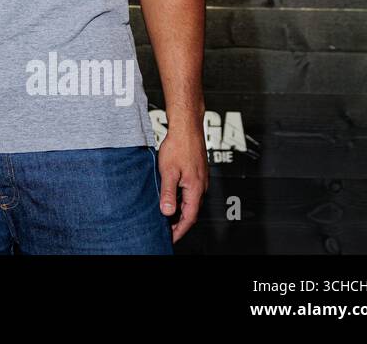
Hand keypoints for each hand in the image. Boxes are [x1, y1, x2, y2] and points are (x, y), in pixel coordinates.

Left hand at [157, 128, 208, 242]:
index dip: (179, 230)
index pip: (189, 218)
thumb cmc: (179, 145)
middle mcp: (201, 187)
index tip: (170, 238)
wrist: (187, 128)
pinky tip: (171, 198)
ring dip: (180, 211)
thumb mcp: (168, 171)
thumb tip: (167, 212)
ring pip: (191, 202)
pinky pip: (190, 193)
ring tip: (165, 217)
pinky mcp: (197, 174)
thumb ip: (168, 193)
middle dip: (179, 224)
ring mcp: (200, 180)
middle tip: (165, 231)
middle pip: (191, 212)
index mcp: (195, 189)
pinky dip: (181, 200)